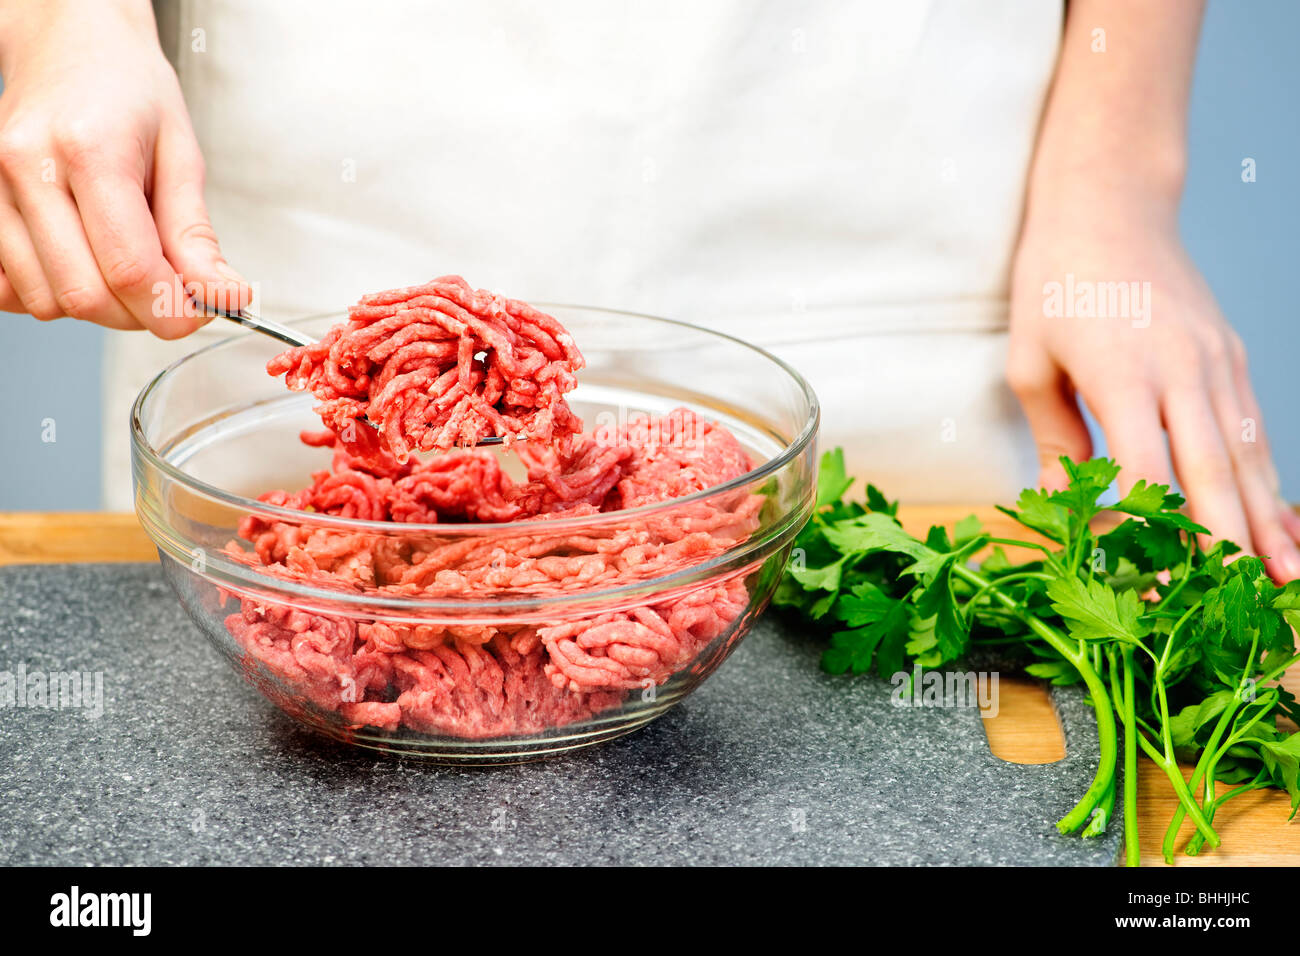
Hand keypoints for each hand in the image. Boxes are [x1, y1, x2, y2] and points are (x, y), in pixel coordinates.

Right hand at [0, 0, 248, 336]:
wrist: (71, 44)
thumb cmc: (129, 91)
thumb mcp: (181, 155)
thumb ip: (196, 236)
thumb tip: (223, 297)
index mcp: (90, 150)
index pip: (129, 267)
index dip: (170, 310)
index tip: (198, 314)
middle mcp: (29, 167)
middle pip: (84, 294)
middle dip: (138, 315)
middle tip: (168, 294)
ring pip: (45, 299)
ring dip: (97, 306)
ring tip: (126, 269)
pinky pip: (9, 288)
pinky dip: (52, 294)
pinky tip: (83, 264)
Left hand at [1007, 189, 1299, 581]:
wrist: (1107, 205)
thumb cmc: (1053, 283)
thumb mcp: (1030, 360)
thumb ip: (1054, 436)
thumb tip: (1064, 504)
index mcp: (1123, 375)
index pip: (1148, 472)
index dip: (1162, 536)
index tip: (1167, 588)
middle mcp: (1182, 370)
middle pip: (1215, 469)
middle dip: (1235, 542)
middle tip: (1254, 601)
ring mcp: (1216, 360)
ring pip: (1249, 451)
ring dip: (1269, 517)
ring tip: (1288, 577)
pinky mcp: (1230, 354)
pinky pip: (1254, 425)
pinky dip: (1270, 475)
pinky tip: (1280, 517)